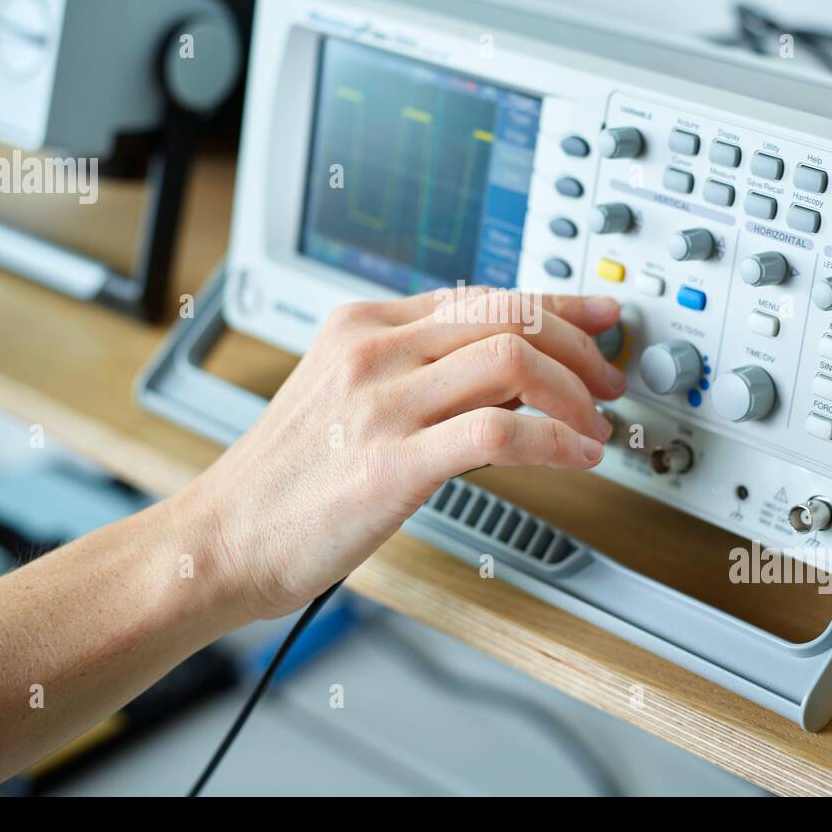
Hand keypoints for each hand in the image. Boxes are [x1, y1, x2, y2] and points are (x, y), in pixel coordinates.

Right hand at [181, 287, 625, 618]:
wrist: (223, 538)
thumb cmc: (289, 478)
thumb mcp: (348, 396)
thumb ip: (422, 373)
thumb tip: (517, 373)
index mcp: (363, 325)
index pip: (485, 293)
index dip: (559, 303)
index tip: (600, 318)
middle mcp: (373, 350)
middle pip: (510, 315)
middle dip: (580, 346)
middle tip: (608, 382)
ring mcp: (380, 402)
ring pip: (514, 359)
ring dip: (575, 393)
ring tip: (594, 427)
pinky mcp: (390, 462)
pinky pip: (500, 430)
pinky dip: (555, 439)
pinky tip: (574, 456)